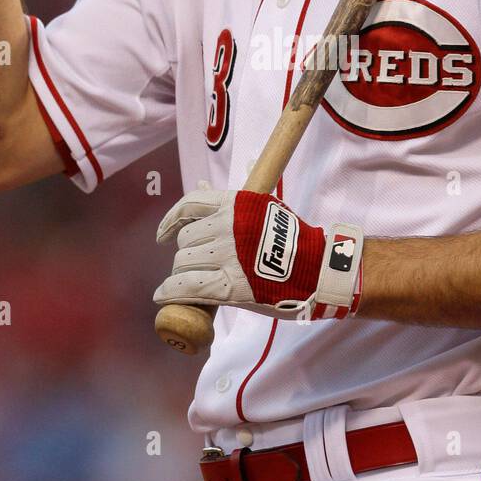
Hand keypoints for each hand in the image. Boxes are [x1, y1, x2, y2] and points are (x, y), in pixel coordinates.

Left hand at [153, 188, 363, 321]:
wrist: (317, 269)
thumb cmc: (292, 241)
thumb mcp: (262, 210)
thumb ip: (230, 204)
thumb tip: (202, 184)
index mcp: (236, 204)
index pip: (190, 205)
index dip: (171, 220)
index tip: (163, 234)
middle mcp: (227, 226)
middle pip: (186, 240)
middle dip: (187, 254)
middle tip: (196, 265)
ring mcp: (227, 256)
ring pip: (183, 264)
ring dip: (182, 274)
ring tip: (189, 282)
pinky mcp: (229, 286)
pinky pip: (187, 287)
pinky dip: (170, 291)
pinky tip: (163, 295)